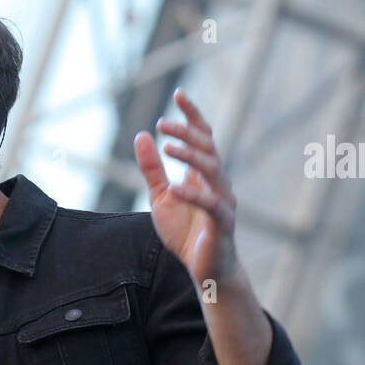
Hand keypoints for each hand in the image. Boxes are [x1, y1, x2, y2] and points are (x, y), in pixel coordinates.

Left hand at [133, 89, 238, 286]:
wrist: (206, 270)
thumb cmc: (186, 232)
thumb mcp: (161, 197)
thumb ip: (152, 169)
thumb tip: (141, 136)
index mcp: (204, 174)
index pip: (203, 137)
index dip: (193, 115)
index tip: (179, 94)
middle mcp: (218, 183)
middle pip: (208, 148)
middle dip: (187, 133)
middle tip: (162, 123)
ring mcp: (223, 202)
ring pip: (213, 172)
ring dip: (191, 157)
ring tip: (167, 147)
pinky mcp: (222, 224)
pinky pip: (211, 206)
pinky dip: (193, 196)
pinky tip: (174, 188)